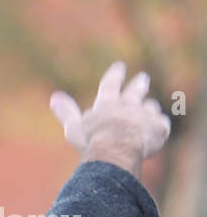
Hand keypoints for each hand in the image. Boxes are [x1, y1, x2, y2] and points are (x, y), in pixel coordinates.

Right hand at [49, 62, 170, 175]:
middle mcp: (129, 104)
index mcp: (108, 103)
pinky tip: (159, 129)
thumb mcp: (74, 127)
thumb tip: (54, 97)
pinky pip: (162, 124)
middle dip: (139, 83)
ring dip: (149, 107)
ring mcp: (146, 115)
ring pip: (150, 107)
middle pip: (136, 90)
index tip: (119, 65)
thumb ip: (66, 112)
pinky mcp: (159, 127)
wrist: (117, 151)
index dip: (115, 74)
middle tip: (143, 77)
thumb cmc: (92, 141)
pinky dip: (159, 125)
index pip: (111, 84)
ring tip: (150, 108)